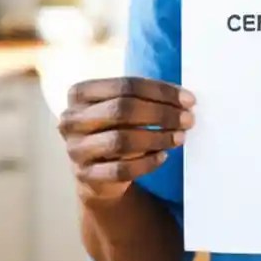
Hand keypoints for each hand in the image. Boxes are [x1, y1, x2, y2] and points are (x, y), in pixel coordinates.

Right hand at [58, 77, 195, 203]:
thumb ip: (145, 98)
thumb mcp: (121, 107)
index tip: (188, 100)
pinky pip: (121, 170)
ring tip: (179, 137)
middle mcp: (71, 119)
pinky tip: (163, 156)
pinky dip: (147, 163)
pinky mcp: (86, 176)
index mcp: (80, 93)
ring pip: (121, 140)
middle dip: (161, 113)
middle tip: (188, 119)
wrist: (96, 172)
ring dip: (157, 137)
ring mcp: (76, 149)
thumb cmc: (114, 129)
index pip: (125, 85)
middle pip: (122, 110)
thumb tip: (184, 99)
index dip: (160, 91)